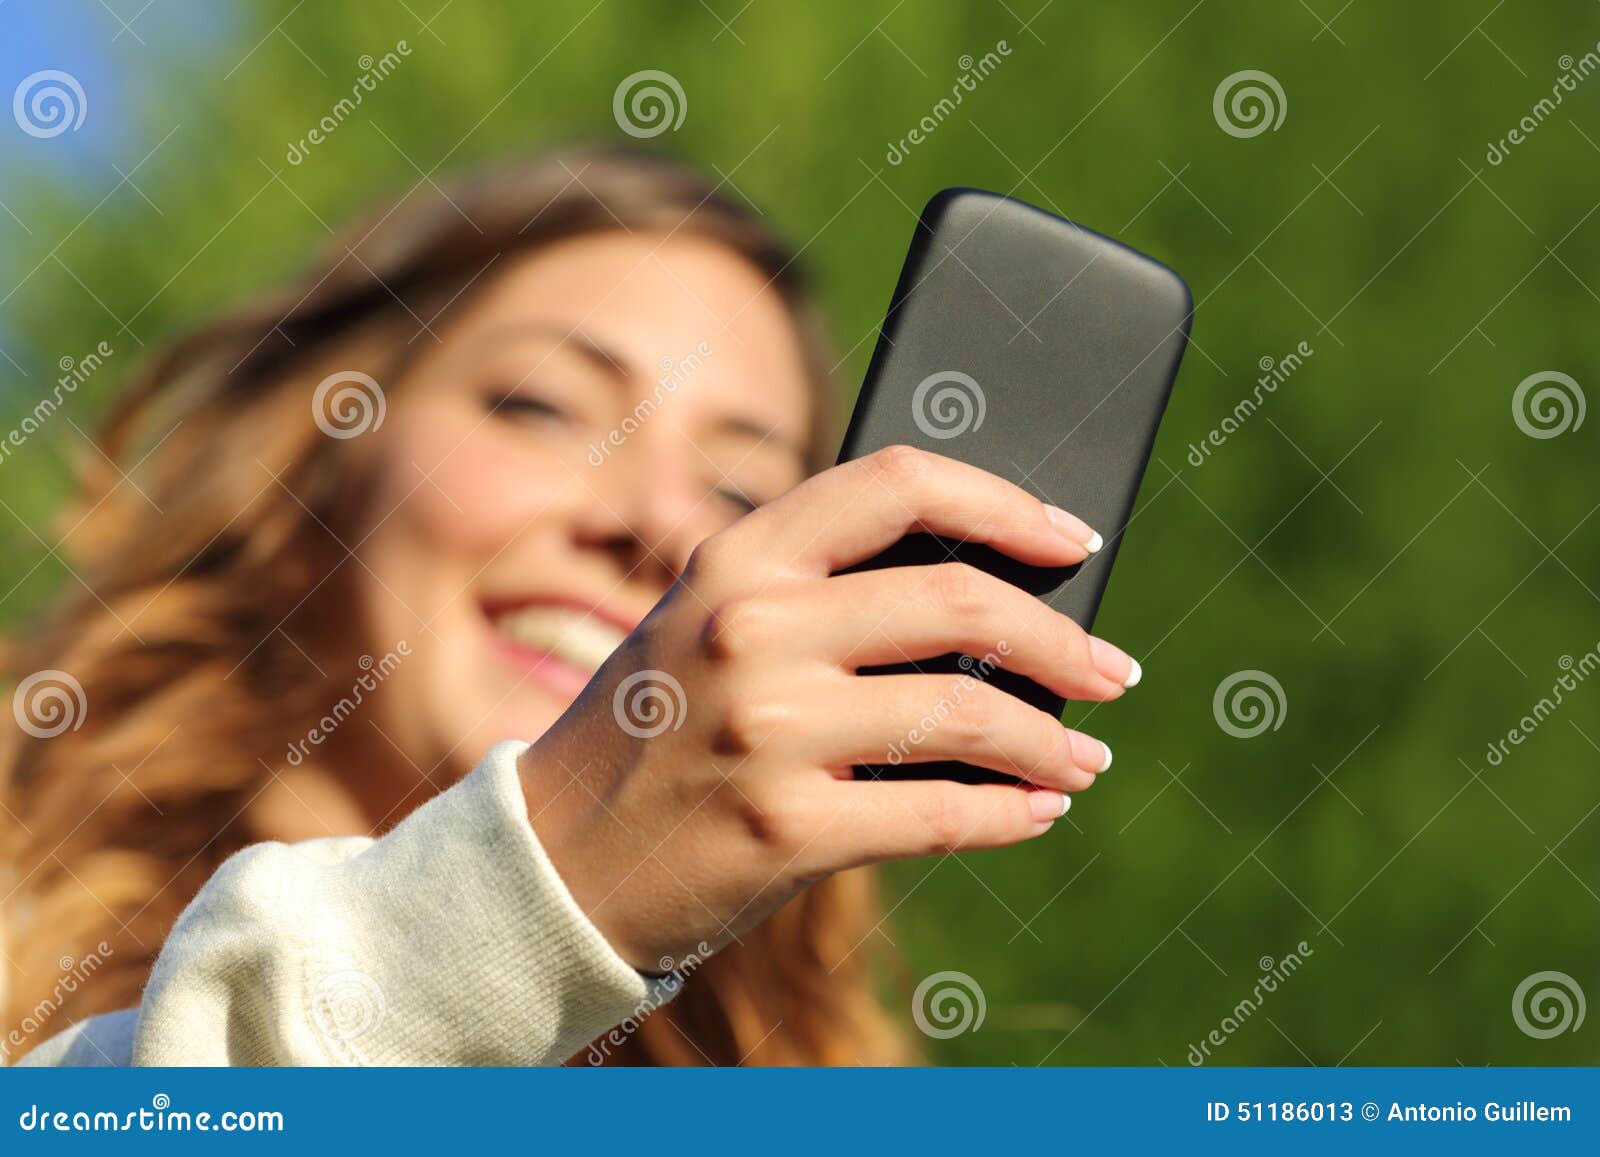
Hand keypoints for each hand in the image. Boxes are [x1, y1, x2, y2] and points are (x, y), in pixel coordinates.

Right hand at [517, 446, 1140, 969]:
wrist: (555, 857)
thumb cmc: (657, 729)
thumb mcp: (708, 624)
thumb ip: (817, 592)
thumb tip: (991, 603)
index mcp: (739, 557)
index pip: (897, 482)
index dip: (1003, 500)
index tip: (1070, 537)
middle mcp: (751, 628)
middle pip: (959, 598)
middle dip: (1063, 641)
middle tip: (1112, 671)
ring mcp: (766, 730)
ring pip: (966, 713)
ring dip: (1050, 741)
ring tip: (1083, 759)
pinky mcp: (782, 830)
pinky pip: (939, 813)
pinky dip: (1009, 813)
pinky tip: (1034, 811)